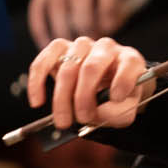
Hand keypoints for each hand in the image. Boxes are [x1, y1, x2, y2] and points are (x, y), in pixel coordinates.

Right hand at [25, 35, 148, 130]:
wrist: (105, 87)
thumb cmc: (117, 99)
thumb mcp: (126, 109)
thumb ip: (118, 113)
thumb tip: (97, 112)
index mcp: (129, 60)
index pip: (129, 63)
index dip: (123, 80)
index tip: (116, 98)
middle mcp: (106, 48)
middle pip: (92, 67)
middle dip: (84, 97)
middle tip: (82, 119)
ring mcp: (82, 46)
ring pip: (68, 66)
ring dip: (62, 96)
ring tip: (63, 121)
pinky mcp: (60, 49)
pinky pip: (44, 60)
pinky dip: (38, 82)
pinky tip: (37, 101)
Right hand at [27, 0, 130, 45]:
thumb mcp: (119, 3)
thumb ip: (112, 18)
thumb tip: (95, 41)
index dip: (108, 8)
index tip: (108, 30)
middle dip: (83, 20)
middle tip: (85, 42)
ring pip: (57, 1)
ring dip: (62, 27)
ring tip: (68, 48)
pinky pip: (38, 7)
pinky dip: (41, 28)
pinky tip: (45, 45)